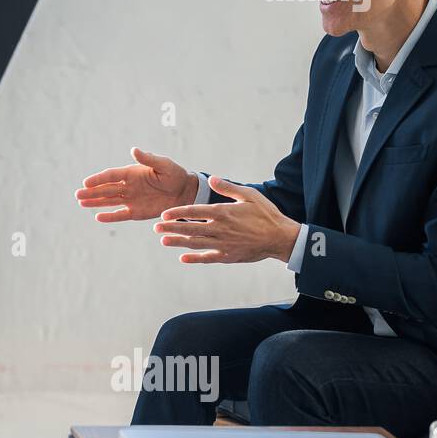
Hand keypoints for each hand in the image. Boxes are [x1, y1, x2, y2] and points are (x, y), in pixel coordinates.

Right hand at [76, 147, 199, 222]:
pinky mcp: (137, 212)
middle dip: (92, 192)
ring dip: (96, 202)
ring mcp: (131, 200)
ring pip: (109, 201)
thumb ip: (148, 159)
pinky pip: (121, 214)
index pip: (111, 176)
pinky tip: (98, 217)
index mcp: (132, 173)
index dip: (98, 179)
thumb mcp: (164, 165)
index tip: (86, 182)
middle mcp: (128, 186)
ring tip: (81, 203)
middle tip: (77, 195)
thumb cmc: (175, 175)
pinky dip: (110, 216)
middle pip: (106, 189)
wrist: (186, 192)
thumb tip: (133, 150)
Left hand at [153, 176, 299, 263]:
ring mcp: (223, 244)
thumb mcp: (250, 195)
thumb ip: (228, 188)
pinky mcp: (228, 256)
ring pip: (196, 243)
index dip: (177, 213)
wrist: (280, 238)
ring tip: (163, 241)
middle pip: (190, 228)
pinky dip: (195, 258)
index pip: (195, 211)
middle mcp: (220, 229)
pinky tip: (182, 258)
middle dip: (171, 228)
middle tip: (155, 228)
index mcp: (223, 212)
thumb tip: (211, 179)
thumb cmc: (266, 214)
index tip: (164, 214)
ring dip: (178, 242)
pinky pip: (208, 258)